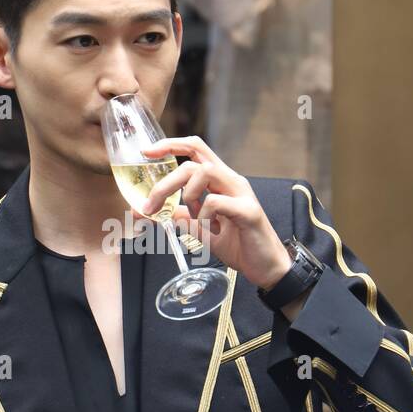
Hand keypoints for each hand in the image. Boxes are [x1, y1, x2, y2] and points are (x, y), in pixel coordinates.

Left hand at [138, 134, 292, 289]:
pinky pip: (215, 202)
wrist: (265, 266)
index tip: (147, 152)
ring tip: (194, 219)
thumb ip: (181, 216)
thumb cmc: (238, 244)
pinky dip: (204, 218)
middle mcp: (231, 181)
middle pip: (193, 161)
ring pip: (204, 173)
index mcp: (220, 181)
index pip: (195, 148)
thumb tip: (152, 211)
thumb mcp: (202, 229)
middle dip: (165, 183)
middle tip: (151, 206)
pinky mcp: (248, 211)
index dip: (170, 145)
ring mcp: (241, 193)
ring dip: (187, 196)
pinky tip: (211, 231)